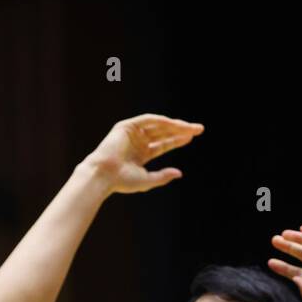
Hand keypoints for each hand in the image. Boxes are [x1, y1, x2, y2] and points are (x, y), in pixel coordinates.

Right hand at [84, 114, 203, 196]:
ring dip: (174, 125)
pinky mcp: (126, 126)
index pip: (163, 144)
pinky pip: (148, 120)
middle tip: (198, 129)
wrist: (103, 175)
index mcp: (140, 154)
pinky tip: (174, 123)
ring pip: (158, 126)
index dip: (177, 140)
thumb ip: (162, 176)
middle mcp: (137, 142)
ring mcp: (131, 133)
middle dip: (180, 130)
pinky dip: (161, 121)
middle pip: (163, 133)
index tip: (191, 137)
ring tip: (190, 128)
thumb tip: (179, 173)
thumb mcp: (147, 180)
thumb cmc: (122, 181)